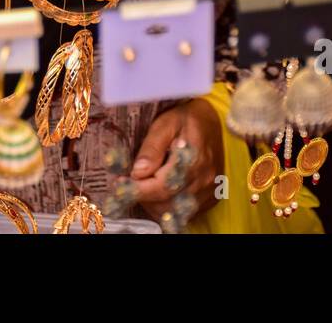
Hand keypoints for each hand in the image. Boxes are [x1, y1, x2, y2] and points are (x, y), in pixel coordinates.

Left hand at [131, 98, 224, 221]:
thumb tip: (137, 173)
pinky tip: (158, 190)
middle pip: (166, 203)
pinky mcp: (210, 198)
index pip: (161, 187)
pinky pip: (184, 212)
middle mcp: (204, 180)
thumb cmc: (186, 119)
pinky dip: (167, 206)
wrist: (211, 121)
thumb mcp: (165, 124)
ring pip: (173, 211)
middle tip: (128, 183)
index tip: (120, 183)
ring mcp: (208, 191)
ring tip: (143, 185)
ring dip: (153, 203)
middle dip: (143, 196)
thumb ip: (152, 148)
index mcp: (194, 160)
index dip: (138, 189)